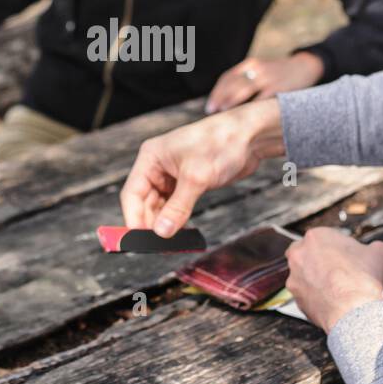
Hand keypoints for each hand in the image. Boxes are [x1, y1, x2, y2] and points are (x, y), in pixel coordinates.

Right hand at [120, 98, 284, 236]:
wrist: (250, 136)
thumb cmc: (221, 143)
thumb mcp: (196, 177)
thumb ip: (177, 207)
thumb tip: (161, 233)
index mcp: (151, 157)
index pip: (132, 193)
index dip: (134, 219)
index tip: (140, 242)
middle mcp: (158, 166)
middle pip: (144, 203)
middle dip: (151, 225)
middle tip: (160, 248)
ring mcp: (172, 175)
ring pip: (160, 207)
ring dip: (165, 225)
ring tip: (174, 244)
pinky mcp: (188, 182)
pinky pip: (175, 206)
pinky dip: (178, 220)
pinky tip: (184, 233)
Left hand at [205, 52, 324, 113]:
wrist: (305, 66)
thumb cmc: (278, 73)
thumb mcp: (260, 71)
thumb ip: (245, 82)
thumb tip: (224, 102)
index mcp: (251, 64)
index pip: (227, 78)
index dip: (217, 93)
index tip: (210, 107)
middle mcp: (258, 69)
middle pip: (233, 86)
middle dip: (221, 101)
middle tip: (211, 114)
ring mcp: (269, 79)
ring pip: (245, 93)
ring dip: (232, 106)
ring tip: (224, 118)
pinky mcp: (280, 89)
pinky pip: (262, 102)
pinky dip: (252, 111)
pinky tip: (246, 120)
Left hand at [285, 228, 382, 333]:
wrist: (355, 311)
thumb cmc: (362, 281)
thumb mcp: (380, 253)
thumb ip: (374, 247)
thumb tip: (377, 250)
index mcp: (316, 236)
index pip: (325, 238)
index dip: (338, 249)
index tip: (347, 257)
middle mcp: (299, 255)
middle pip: (308, 254)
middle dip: (321, 262)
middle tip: (339, 271)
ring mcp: (295, 278)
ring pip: (304, 276)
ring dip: (317, 280)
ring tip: (337, 288)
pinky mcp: (296, 299)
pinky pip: (306, 296)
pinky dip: (317, 298)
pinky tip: (333, 301)